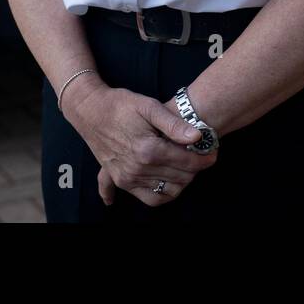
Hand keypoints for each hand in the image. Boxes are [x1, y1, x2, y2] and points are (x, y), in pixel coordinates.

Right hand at [65, 84, 216, 207]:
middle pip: (180, 177)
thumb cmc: (120, 104)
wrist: (89, 110)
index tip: (213, 152)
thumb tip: (197, 136)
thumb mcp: (148, 106)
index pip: (187, 162)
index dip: (205, 158)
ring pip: (166, 191)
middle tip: (201, 156)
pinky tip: (165, 187)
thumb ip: (173, 123)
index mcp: (148, 150)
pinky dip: (160, 195)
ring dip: (181, 180)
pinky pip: (147, 199)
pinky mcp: (119, 181)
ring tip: (186, 166)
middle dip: (195, 168)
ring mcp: (127, 178)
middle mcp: (138, 169)